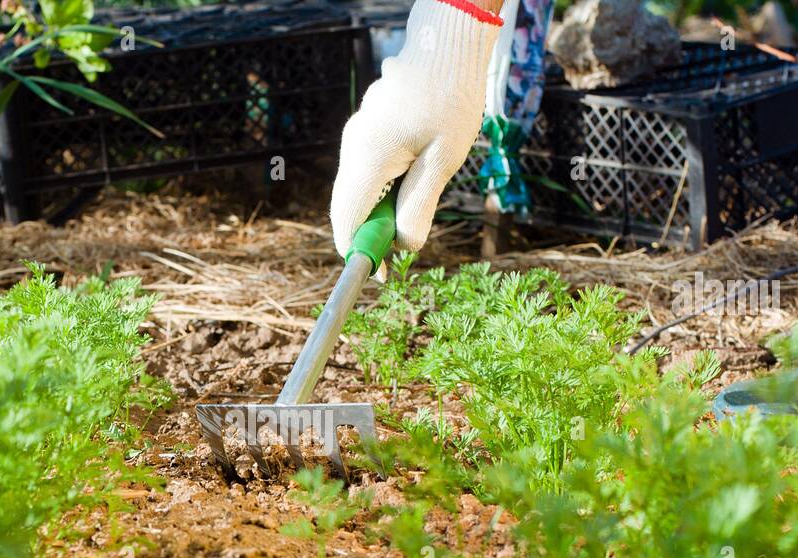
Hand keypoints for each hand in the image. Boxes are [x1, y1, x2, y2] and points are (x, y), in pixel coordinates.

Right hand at [330, 0, 502, 272]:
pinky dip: (383, 190)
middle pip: (350, 208)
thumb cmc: (450, 96)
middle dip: (372, 235)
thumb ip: (420, 204)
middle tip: (401, 253)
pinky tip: (411, 187)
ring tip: (413, 218)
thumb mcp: (443, 158)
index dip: (359, 251)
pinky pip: (368, 172)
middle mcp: (354, 148)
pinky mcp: (368, 130)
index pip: (347, 220)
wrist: (445, 44)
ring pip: (359, 190)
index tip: (380, 273)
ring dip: (380, 212)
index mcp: (368, 158)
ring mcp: (358, 137)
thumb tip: (406, 244)